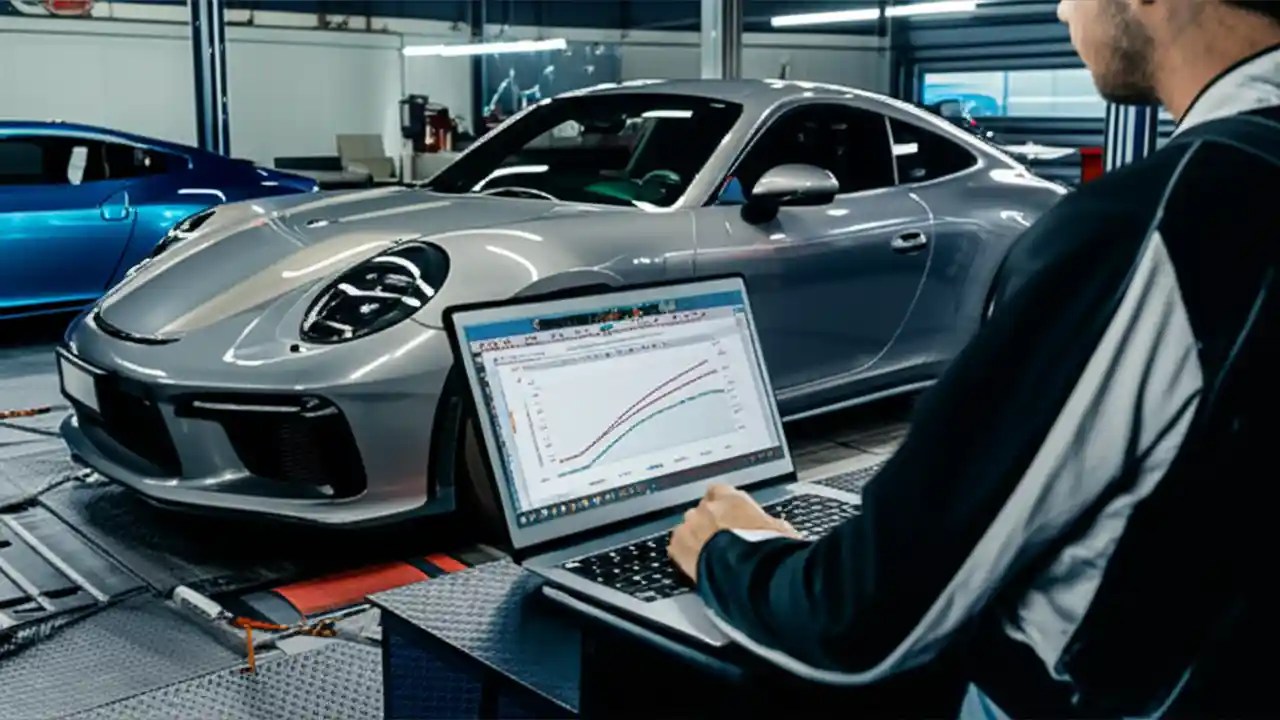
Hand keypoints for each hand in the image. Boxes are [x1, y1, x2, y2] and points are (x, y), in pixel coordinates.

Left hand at [667, 484, 799, 582]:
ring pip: (688, 528)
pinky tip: (696, 565)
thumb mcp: (780, 532)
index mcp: (733, 498)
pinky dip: (684, 554)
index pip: (720, 492)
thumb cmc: (767, 552)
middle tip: (722, 542)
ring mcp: (691, 525)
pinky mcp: (679, 546)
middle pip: (703, 511)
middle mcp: (709, 507)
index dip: (723, 507)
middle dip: (709, 524)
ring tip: (709, 557)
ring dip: (696, 539)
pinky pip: (676, 546)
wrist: (749, 573)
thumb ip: (771, 525)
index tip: (729, 518)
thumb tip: (779, 530)